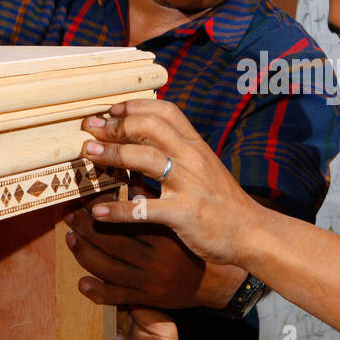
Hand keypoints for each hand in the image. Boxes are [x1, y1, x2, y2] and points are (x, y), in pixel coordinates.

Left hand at [61, 195, 225, 308]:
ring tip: (71, 237)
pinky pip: (117, 297)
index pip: (126, 212)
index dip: (101, 202)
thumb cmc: (199, 239)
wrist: (221, 280)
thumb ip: (155, 195)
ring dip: (84, 252)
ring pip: (108, 266)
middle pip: (111, 239)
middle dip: (85, 224)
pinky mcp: (149, 298)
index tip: (84, 192)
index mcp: (166, 232)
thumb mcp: (182, 213)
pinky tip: (81, 282)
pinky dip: (97, 290)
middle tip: (68, 212)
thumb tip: (129, 170)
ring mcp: (151, 280)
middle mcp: (157, 256)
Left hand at [80, 99, 260, 266]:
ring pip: (144, 159)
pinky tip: (98, 212)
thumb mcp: (206, 167)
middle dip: (115, 127)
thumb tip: (145, 141)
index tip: (110, 112)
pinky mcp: (183, 214)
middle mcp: (192, 159)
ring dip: (112, 154)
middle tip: (90, 131)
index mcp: (196, 146)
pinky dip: (118, 210)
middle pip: (149, 128)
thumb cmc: (223, 202)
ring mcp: (189, 185)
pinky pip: (144, 208)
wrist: (251, 233)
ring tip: (88, 155)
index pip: (164, 111)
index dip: (134, 106)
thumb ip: (180, 152)